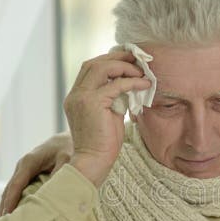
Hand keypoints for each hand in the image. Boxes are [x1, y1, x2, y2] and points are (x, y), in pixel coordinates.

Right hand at [0, 133, 73, 215]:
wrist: (72, 138)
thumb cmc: (70, 147)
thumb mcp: (68, 158)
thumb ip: (60, 173)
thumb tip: (52, 191)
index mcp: (30, 162)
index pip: (16, 185)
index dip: (10, 202)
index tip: (7, 216)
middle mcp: (24, 166)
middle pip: (9, 190)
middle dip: (5, 207)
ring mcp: (25, 170)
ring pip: (13, 190)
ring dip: (8, 206)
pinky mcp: (30, 173)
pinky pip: (20, 189)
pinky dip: (16, 201)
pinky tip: (17, 214)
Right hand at [63, 50, 150, 186]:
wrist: (93, 162)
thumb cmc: (103, 144)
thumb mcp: (107, 115)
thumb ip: (112, 98)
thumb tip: (128, 85)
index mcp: (76, 97)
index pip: (90, 69)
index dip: (109, 61)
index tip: (128, 61)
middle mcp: (75, 94)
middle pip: (94, 63)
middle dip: (117, 58)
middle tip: (137, 59)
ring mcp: (81, 97)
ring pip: (102, 68)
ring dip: (124, 67)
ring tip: (141, 72)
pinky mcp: (92, 103)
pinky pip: (115, 84)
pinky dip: (132, 82)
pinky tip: (144, 85)